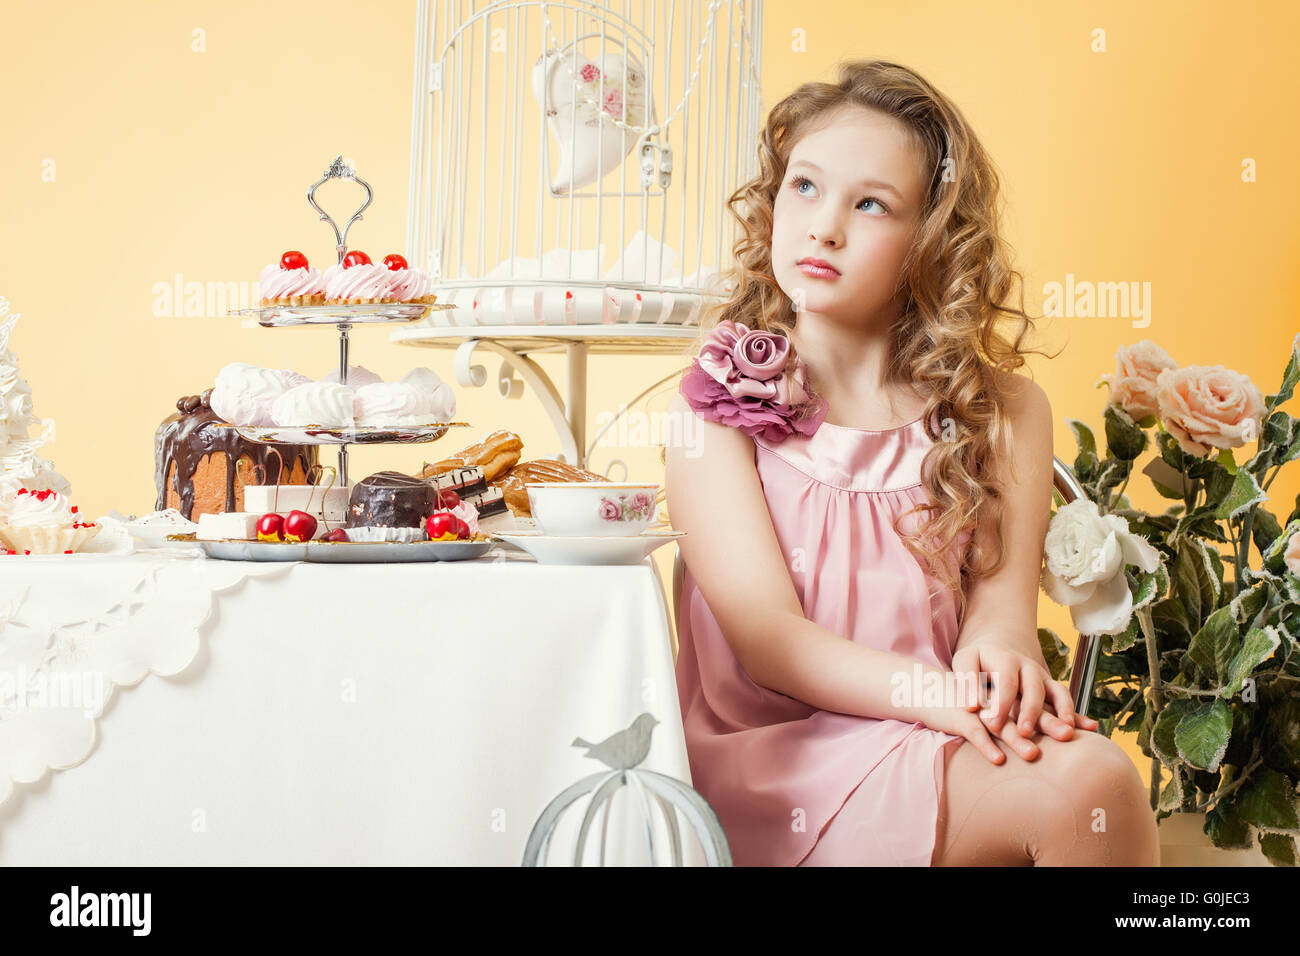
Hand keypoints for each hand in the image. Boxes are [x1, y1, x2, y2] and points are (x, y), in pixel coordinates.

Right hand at [920, 697, 1098, 765]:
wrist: (929, 688)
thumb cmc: (971, 701)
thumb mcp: (1000, 703)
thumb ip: (1028, 710)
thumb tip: (1072, 727)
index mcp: (1010, 691)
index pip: (1042, 700)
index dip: (1063, 712)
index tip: (1087, 728)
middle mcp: (997, 695)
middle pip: (1025, 708)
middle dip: (1046, 722)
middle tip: (1067, 736)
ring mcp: (978, 705)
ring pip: (1001, 722)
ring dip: (1017, 738)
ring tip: (1033, 753)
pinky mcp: (958, 714)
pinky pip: (973, 731)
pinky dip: (986, 745)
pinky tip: (998, 759)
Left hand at [950, 641, 1097, 741]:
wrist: (999, 647)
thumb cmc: (977, 660)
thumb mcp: (966, 661)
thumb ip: (966, 682)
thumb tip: (972, 706)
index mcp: (1006, 659)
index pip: (1005, 681)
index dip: (1000, 703)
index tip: (992, 725)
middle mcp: (1029, 668)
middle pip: (1034, 688)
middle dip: (1031, 711)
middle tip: (1024, 733)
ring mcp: (1043, 678)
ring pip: (1057, 693)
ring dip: (1062, 712)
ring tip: (1066, 732)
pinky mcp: (1051, 688)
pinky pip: (1067, 701)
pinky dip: (1077, 713)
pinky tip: (1090, 728)